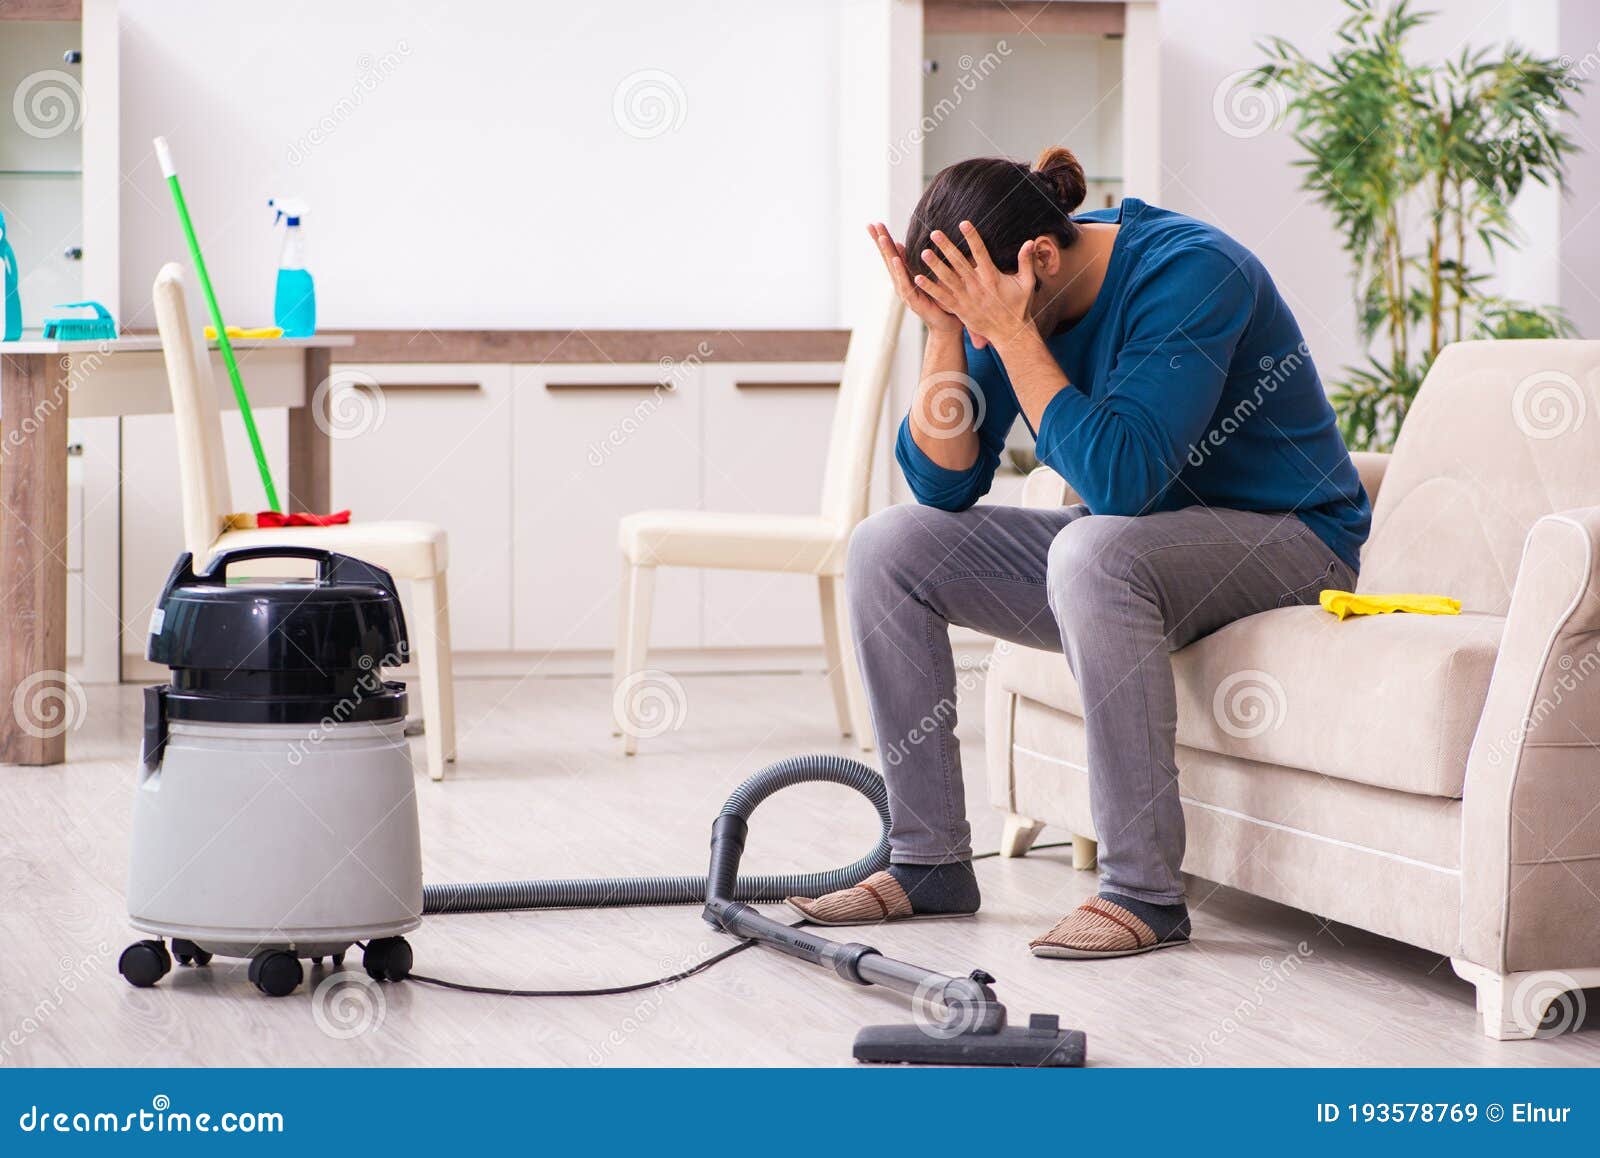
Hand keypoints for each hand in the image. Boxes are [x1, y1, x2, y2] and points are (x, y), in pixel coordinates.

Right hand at [868, 222, 962, 333]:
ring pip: (894, 269)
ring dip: (887, 252)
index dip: (883, 239)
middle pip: (888, 258)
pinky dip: (899, 270)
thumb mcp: (929, 276)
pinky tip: (895, 258)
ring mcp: (905, 292)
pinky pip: (904, 283)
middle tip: (871, 224)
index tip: (875, 223)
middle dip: (880, 241)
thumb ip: (918, 262)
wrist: (947, 325)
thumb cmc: (941, 300)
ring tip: (882, 237)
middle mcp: (901, 283)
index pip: (892, 253)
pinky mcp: (912, 301)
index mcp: (905, 275)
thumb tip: (904, 245)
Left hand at [914, 221, 1035, 349]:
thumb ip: (1026, 261)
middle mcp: (977, 287)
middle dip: (947, 247)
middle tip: (934, 233)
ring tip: (923, 252)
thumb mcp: (1027, 283)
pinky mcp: (959, 309)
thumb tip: (1030, 241)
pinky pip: (942, 297)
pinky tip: (917, 279)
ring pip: (948, 279)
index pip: (981, 253)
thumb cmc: (1019, 306)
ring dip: (935, 266)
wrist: (1010, 333)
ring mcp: (967, 298)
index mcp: (992, 278)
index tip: (963, 223)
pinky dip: (930, 289)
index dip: (972, 237)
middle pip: (959, 263)